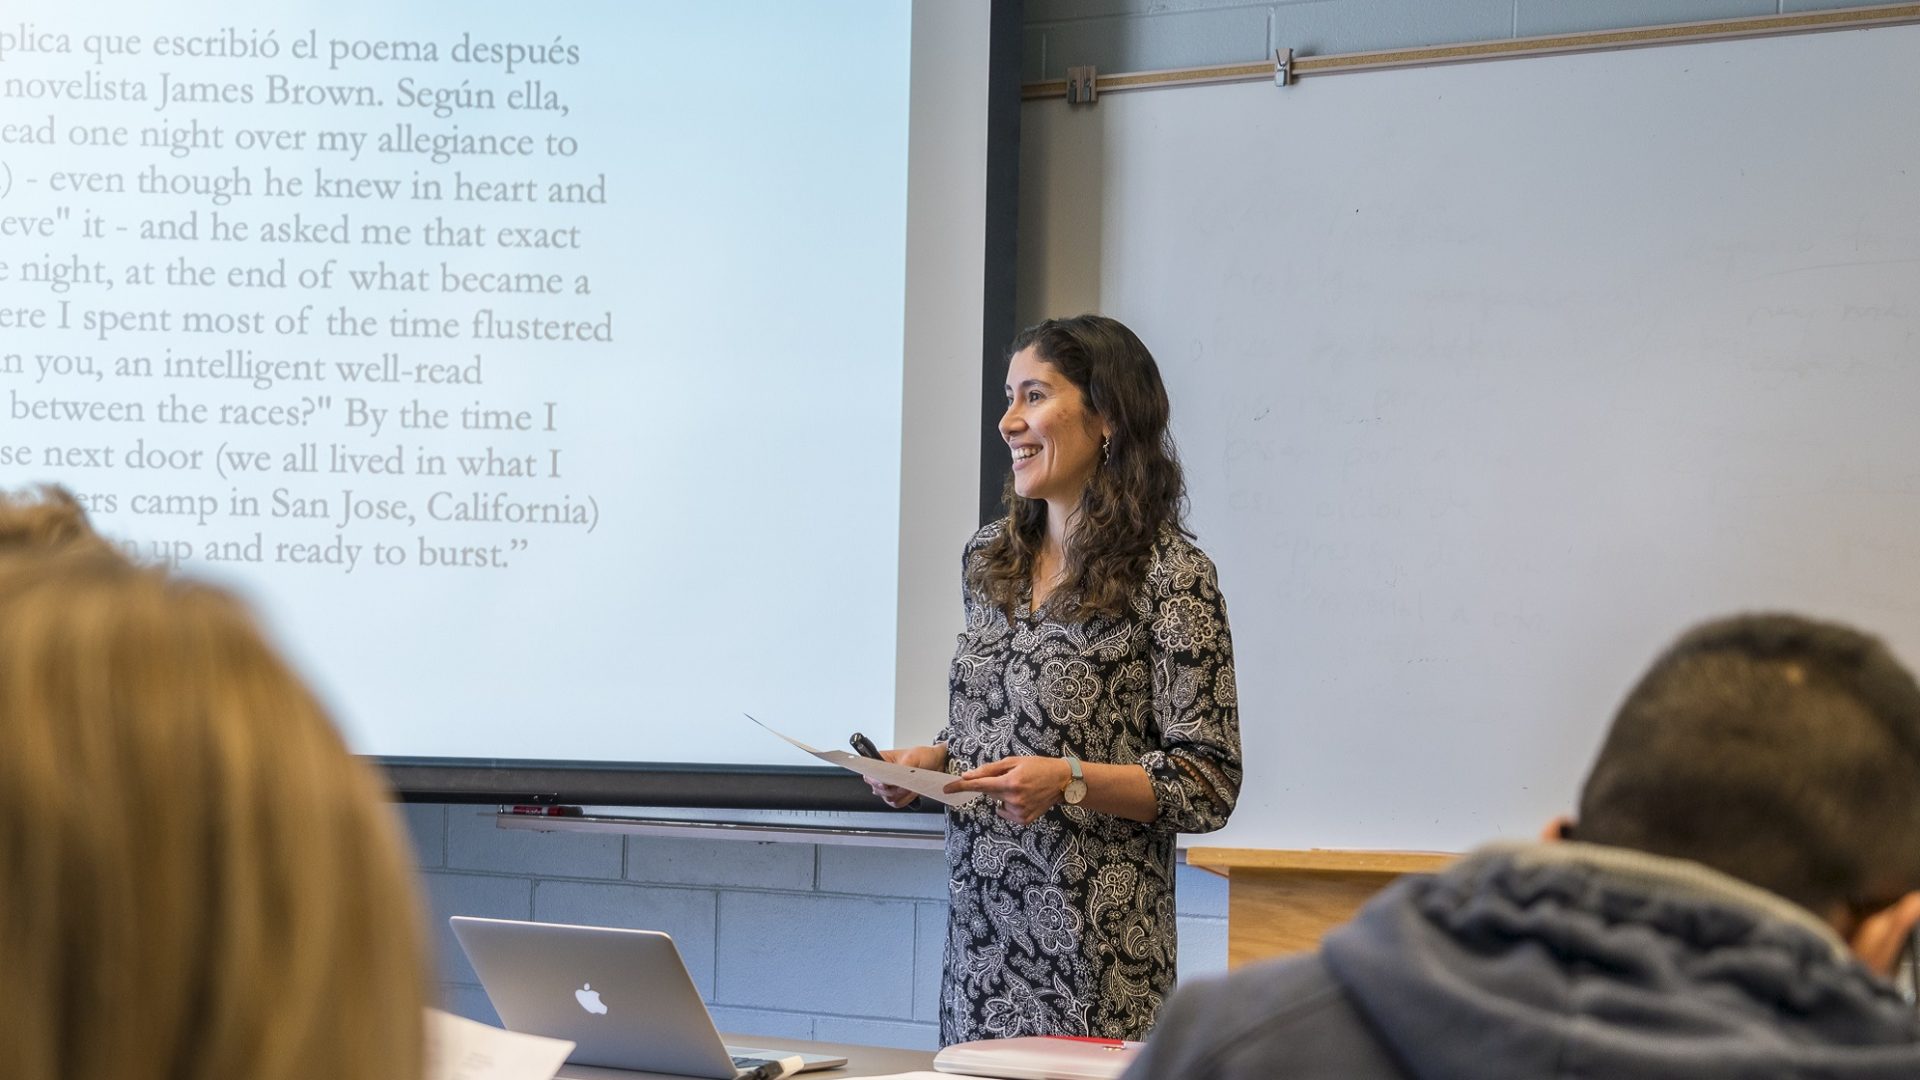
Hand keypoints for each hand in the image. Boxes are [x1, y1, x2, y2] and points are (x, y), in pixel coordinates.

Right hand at [867, 744, 946, 807]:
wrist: (935, 764)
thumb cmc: (922, 756)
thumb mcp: (913, 757)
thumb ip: (901, 767)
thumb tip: (894, 778)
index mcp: (880, 760)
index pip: (869, 773)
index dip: (875, 780)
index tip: (885, 784)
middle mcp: (881, 774)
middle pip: (878, 789)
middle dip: (893, 789)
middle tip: (905, 784)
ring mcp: (888, 786)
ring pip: (887, 798)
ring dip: (901, 794)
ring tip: (912, 786)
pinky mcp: (896, 794)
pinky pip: (896, 803)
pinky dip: (906, 799)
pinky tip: (913, 791)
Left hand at [944, 756, 1072, 824]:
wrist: (1062, 781)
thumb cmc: (1038, 767)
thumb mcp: (1014, 761)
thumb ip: (990, 769)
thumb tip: (969, 775)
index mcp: (1010, 783)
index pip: (979, 785)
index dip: (961, 786)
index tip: (947, 788)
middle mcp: (1013, 799)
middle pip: (990, 793)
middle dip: (994, 784)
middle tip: (1011, 777)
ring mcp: (1019, 812)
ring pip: (998, 803)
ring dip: (1003, 795)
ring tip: (1022, 787)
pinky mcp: (1024, 820)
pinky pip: (1006, 812)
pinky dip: (1010, 805)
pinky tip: (1024, 798)